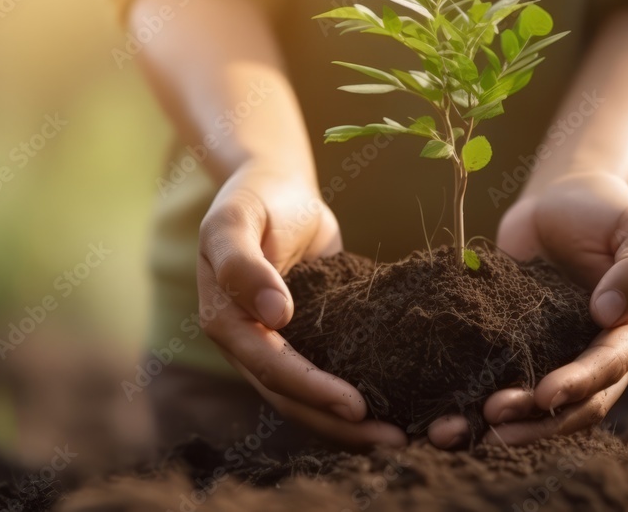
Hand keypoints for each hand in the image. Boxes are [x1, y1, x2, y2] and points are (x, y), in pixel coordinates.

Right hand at [197, 161, 405, 447]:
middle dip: (339, 423)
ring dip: (351, 422)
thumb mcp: (237, 220)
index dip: (311, 390)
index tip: (355, 405)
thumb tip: (276, 318)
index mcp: (226, 323)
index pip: (270, 368)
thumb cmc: (255, 199)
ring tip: (401, 435)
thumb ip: (244, 265)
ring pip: (312, 396)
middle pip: (292, 398)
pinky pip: (332, 370)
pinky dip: (360, 388)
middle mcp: (251, 344)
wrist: (277, 188)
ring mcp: (280, 345)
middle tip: (394, 439)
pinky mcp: (312, 336)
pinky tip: (398, 402)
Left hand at [428, 171, 627, 447]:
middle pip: (571, 404)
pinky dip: (474, 398)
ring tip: (460, 428)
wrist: (562, 200)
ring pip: (534, 405)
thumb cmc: (607, 212)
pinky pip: (500, 378)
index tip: (546, 394)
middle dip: (535, 419)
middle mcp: (596, 356)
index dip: (579, 385)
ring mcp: (555, 355)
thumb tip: (607, 313)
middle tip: (495, 418)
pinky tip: (442, 411)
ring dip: (502, 420)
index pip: (609, 369)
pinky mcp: (517, 346)